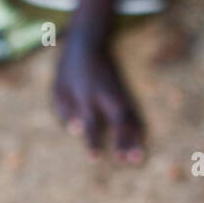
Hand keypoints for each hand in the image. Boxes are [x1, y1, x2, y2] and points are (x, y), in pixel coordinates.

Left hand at [53, 28, 144, 161]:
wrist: (89, 43)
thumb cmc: (70, 69)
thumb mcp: (59, 87)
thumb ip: (65, 111)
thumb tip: (76, 130)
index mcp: (86, 95)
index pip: (90, 122)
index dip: (92, 141)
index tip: (95, 158)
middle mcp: (106, 96)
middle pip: (117, 121)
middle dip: (121, 140)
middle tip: (124, 160)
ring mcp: (118, 95)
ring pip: (130, 118)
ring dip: (134, 139)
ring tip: (137, 158)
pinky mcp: (125, 95)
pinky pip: (135, 114)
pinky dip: (140, 129)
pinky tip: (144, 143)